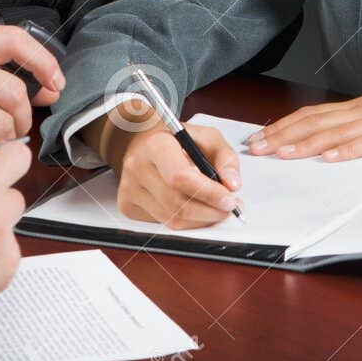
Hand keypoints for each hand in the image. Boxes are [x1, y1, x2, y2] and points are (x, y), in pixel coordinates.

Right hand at [87, 106, 241, 228]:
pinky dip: (186, 222)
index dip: (209, 193)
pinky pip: (164, 223)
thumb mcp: (207, 137)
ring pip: (172, 219)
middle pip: (178, 203)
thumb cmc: (176, 139)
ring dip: (201, 219)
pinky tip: (194, 208)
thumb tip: (233, 185)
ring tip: (216, 208)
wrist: (142, 140)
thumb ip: (225, 158)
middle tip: (230, 208)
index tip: (229, 199)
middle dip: (211, 211)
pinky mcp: (128, 205)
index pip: (181, 177)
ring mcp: (129, 189)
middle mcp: (137, 167)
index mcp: (156, 145)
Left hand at [245, 61, 361, 161]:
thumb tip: (340, 141)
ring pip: (335, 132)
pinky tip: (329, 157)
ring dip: (304, 143)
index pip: (312, 115)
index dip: (283, 126)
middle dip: (282, 136)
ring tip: (279, 153)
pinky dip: (347, 150)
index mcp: (360, 107)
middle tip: (254, 148)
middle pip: (314, 122)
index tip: (260, 137)